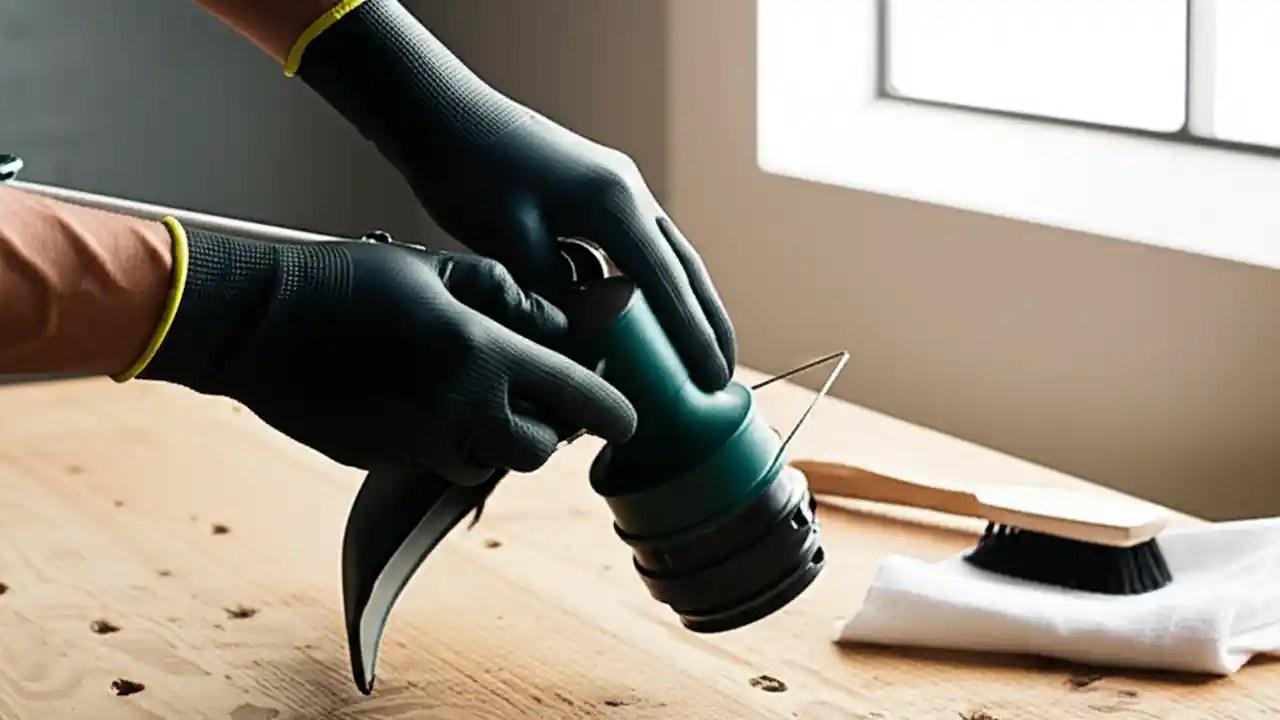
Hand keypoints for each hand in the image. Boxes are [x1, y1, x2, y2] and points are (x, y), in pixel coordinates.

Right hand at [140, 229, 635, 485]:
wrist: (257, 322)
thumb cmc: (349, 279)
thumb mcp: (438, 269)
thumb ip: (509, 295)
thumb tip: (558, 320)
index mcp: (484, 353)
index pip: (575, 396)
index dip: (611, 410)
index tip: (627, 421)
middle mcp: (460, 409)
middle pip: (538, 449)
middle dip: (550, 430)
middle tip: (542, 400)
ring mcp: (420, 442)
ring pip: (489, 464)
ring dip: (501, 441)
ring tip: (483, 399)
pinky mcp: (384, 459)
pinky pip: (437, 460)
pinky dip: (450, 441)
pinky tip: (425, 400)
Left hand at [296, 0, 735, 390]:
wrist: (441, 113)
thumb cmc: (468, 172)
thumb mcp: (509, 242)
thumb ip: (557, 290)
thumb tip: (595, 331)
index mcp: (614, 203)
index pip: (666, 282)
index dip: (692, 336)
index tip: (712, 379)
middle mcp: (627, 191)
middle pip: (685, 267)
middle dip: (708, 323)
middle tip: (724, 375)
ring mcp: (615, 186)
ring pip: (664, 256)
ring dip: (683, 303)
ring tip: (696, 352)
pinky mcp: (596, 189)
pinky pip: (634, 246)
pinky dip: (645, 284)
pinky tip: (639, 316)